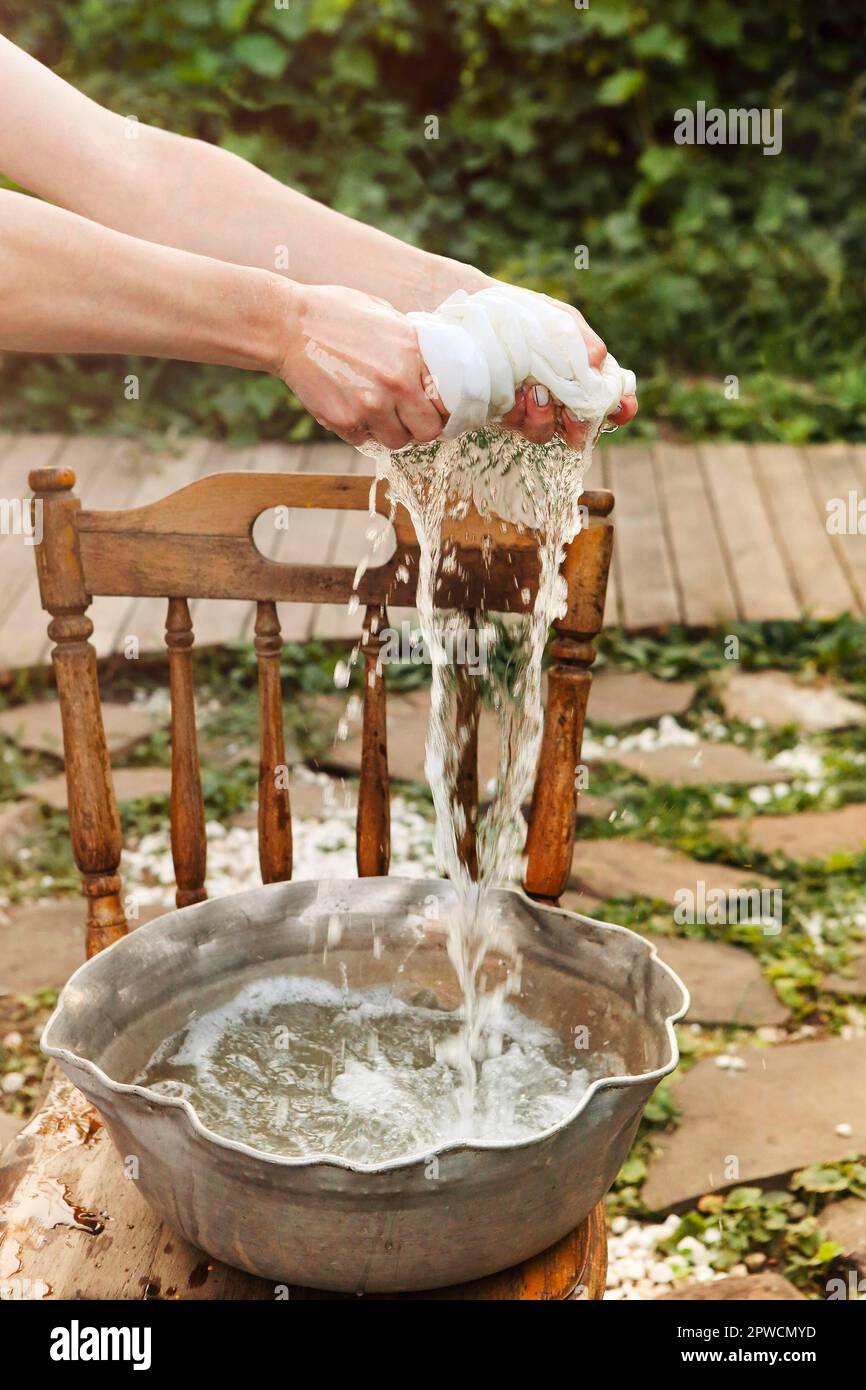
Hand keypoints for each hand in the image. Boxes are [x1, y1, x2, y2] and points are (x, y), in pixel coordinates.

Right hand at [276, 282, 446, 449]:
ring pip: (397, 441)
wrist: (287, 325)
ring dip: (390, 431)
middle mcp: (397, 382)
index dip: (441, 407)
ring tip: (375, 409)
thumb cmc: (335, 314)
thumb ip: (412, 344)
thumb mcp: (385, 316)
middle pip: (428, 431)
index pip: (447, 399)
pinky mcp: (345, 421)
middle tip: (407, 416)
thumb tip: (435, 364)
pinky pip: (364, 440)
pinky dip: (360, 430)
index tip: (434, 408)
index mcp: (413, 352)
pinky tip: (349, 405)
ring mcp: (371, 405)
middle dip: (419, 427)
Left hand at [498, 293, 637, 447]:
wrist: (481, 309)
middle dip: (580, 429)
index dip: (620, 410)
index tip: (623, 408)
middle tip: (575, 416)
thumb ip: (582, 341)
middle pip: (579, 431)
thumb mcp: (561, 320)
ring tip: (537, 393)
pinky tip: (516, 393)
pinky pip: (514, 425)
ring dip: (544, 418)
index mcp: (581, 378)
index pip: (608, 402)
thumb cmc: (528, 313)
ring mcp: (529, 409)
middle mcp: (558, 400)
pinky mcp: (502, 412)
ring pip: (544, 433)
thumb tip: (596, 363)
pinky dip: (518, 412)